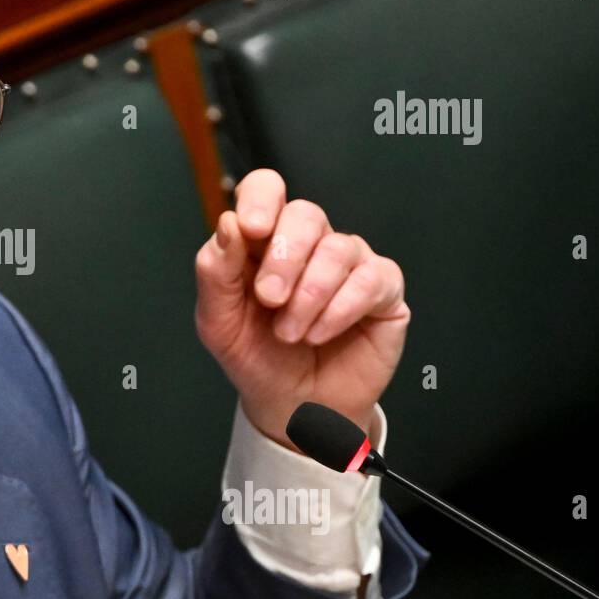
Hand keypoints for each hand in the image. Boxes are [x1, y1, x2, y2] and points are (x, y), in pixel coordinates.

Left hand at [194, 169, 410, 448]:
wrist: (292, 408)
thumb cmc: (257, 360)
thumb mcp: (219, 323)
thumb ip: (216, 273)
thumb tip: (227, 224)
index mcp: (264, 242)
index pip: (266, 189)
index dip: (261, 199)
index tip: (252, 229)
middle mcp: (308, 245)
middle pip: (306, 214)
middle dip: (284, 258)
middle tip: (269, 299)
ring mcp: (348, 264)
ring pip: (338, 248)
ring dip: (309, 295)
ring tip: (291, 333)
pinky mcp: (382, 291)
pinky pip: (371, 279)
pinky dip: (339, 309)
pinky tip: (320, 333)